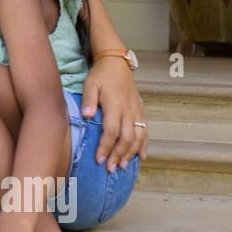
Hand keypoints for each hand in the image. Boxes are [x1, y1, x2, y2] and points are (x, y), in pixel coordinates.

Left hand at [82, 57, 148, 171]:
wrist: (118, 63)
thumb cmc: (101, 75)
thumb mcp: (90, 84)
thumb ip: (88, 101)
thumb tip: (86, 117)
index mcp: (115, 105)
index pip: (111, 132)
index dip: (106, 147)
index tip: (99, 160)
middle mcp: (129, 111)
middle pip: (126, 138)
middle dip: (118, 155)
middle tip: (110, 168)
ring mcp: (137, 112)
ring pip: (138, 137)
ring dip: (131, 153)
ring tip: (122, 166)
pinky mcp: (141, 111)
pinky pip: (146, 131)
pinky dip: (144, 145)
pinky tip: (140, 157)